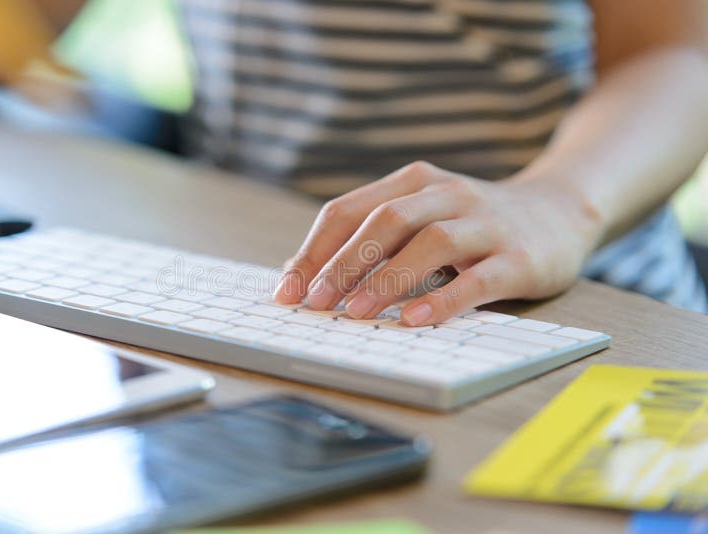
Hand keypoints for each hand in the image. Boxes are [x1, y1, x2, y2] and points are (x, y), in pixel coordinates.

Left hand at [272, 161, 602, 325]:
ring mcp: (486, 223)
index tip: (288, 290)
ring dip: (386, 279)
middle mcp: (448, 194)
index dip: (314, 250)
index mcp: (413, 183)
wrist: (559, 212)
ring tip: (354, 313)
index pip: (349, 211)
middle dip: (343, 264)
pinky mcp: (519, 257)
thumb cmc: (473, 224)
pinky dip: (443, 300)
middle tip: (315, 303)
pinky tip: (413, 320)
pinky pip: (477, 279)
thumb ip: (373, 239)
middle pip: (385, 223)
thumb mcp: (421, 218)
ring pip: (430, 244)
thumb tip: (307, 277)